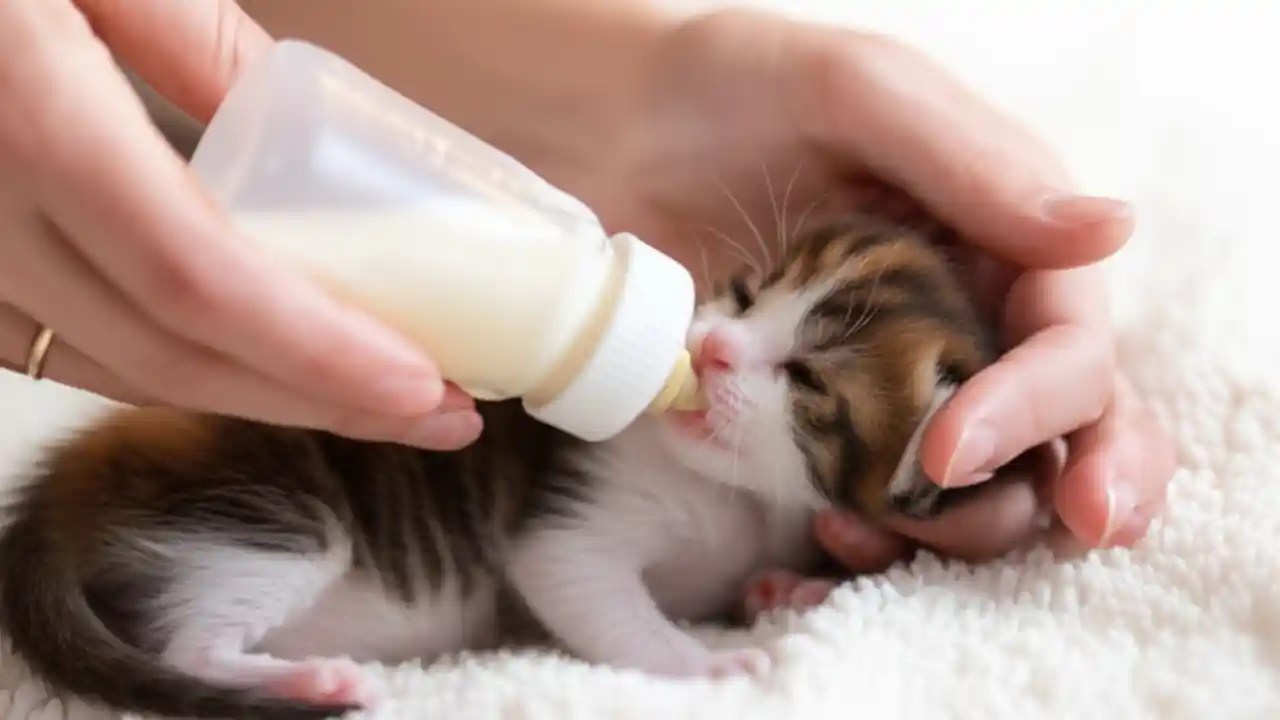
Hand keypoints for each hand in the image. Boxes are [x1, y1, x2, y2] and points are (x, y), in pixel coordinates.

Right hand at [0, 0, 479, 448]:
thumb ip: (191, 38)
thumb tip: (292, 118)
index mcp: (30, 120)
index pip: (202, 279)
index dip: (318, 353)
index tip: (424, 386)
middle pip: (175, 353)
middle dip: (321, 401)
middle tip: (435, 415)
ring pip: (114, 368)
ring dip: (254, 396)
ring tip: (365, 399)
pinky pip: (53, 344)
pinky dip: (166, 366)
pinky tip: (241, 363)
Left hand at [595, 11, 1171, 565]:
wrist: (609, 131)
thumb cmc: (732, 85)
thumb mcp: (854, 91)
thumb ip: (976, 165)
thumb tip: (1115, 230)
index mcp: (1000, 238)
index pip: (1067, 342)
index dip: (1039, 406)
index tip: (952, 453)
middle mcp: (968, 315)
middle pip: (1066, 427)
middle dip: (1079, 489)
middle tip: (1070, 531)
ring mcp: (896, 377)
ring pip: (984, 483)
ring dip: (959, 530)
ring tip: (867, 529)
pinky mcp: (823, 418)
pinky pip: (874, 498)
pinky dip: (869, 534)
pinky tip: (825, 532)